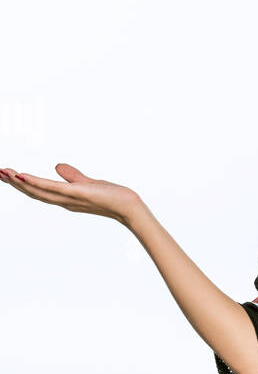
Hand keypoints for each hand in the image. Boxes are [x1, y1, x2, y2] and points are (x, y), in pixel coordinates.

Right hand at [0, 164, 141, 225]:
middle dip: (14, 183)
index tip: (5, 175)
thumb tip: (57, 166)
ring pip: (39, 191)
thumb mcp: (87, 182)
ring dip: (19, 182)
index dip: (21, 184)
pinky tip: (24, 177)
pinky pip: (53, 188)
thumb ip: (71, 175)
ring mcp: (69, 198)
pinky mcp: (78, 194)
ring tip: (4, 173)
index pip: (38, 190)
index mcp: (64, 198)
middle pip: (33, 192)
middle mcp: (63, 201)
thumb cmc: (111, 196)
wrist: (128, 206)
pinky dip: (36, 183)